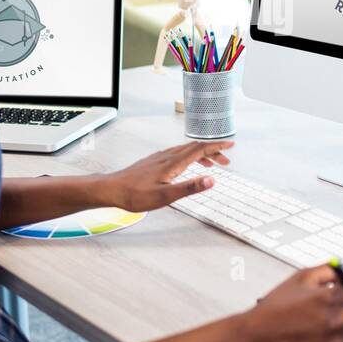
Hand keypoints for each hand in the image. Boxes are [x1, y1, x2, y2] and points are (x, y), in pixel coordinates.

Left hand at [102, 140, 232, 210]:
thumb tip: (211, 180)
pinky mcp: (154, 161)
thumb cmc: (135, 195)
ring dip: (202, 154)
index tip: (230, 145)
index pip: (200, 149)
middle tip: (225, 159)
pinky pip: (177, 153)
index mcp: (173, 163)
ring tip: (211, 164)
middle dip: (213, 151)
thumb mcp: (165, 196)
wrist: (112, 189)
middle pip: (195, 148)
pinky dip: (189, 157)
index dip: (217, 147)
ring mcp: (160, 158)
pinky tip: (187, 165)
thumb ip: (189, 188)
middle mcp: (167, 156)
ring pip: (186, 150)